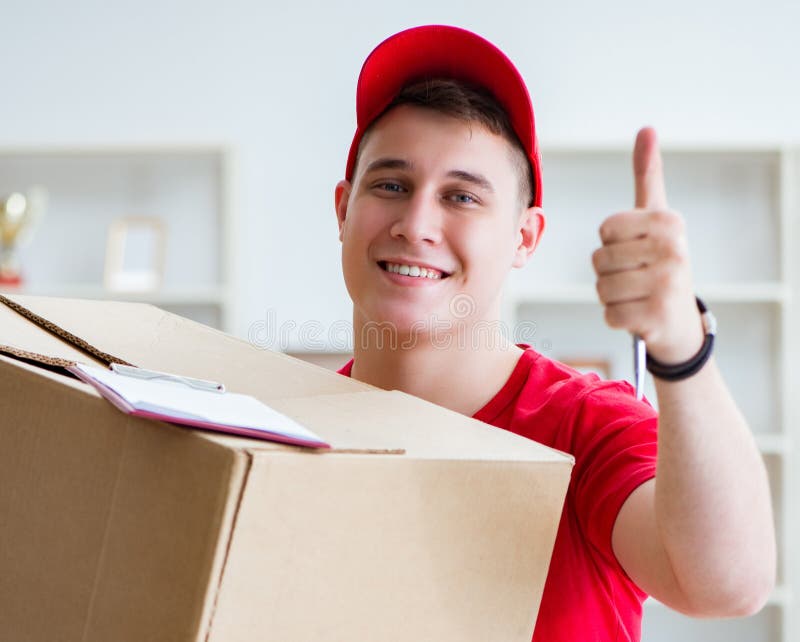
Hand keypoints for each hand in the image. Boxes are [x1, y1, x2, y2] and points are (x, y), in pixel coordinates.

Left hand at [592, 127, 703, 363]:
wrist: (681, 321)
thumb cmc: (661, 263)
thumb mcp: (658, 218)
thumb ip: (648, 175)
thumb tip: (646, 129)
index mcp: (669, 222)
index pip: (606, 229)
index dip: (612, 243)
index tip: (636, 249)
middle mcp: (674, 249)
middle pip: (599, 259)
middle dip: (609, 272)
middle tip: (636, 277)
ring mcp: (667, 284)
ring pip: (601, 287)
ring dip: (611, 296)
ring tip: (637, 295)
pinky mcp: (657, 316)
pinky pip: (609, 314)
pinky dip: (617, 318)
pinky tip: (638, 315)